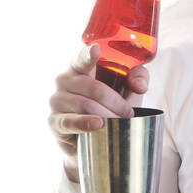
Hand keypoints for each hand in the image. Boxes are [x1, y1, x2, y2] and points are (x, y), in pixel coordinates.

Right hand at [47, 43, 150, 182]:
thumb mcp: (128, 91)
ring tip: (120, 124)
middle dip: (116, 102)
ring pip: (85, 105)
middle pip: (94, 88)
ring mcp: (57, 100)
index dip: (89, 54)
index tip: (96, 50)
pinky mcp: (53, 121)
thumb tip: (139, 85)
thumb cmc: (110, 109)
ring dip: (107, 115)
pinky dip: (85, 123)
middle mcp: (64, 80)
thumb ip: (138, 77)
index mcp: (80, 67)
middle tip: (130, 114)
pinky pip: (69, 121)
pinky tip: (98, 124)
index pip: (82, 58)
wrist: (95, 142)